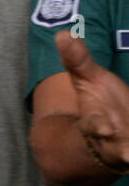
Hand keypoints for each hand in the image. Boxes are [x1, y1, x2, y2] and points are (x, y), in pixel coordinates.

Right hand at [57, 30, 128, 169]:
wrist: (113, 138)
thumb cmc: (103, 105)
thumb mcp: (90, 81)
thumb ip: (79, 61)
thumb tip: (63, 34)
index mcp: (95, 125)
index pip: (94, 126)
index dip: (99, 127)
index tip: (106, 129)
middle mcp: (113, 143)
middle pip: (119, 151)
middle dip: (124, 152)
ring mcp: (128, 149)